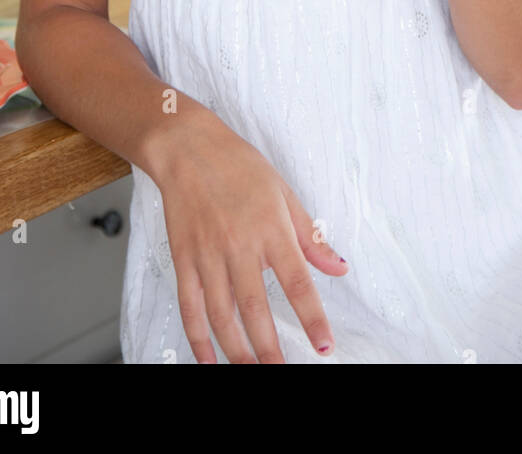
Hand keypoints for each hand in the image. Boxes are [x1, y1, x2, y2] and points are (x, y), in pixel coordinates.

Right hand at [157, 110, 346, 363]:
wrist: (188, 148)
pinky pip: (190, 307)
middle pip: (256, 309)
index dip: (312, 318)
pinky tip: (209, 359)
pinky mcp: (184, 259)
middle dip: (270, 350)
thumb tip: (338, 267)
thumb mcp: (284, 194)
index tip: (324, 346)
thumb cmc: (238, 166)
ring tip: (252, 372)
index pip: (297, 283)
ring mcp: (208, 255)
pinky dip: (199, 338)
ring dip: (237, 352)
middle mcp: (240, 246)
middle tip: (281, 374)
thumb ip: (310, 236)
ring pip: (222, 316)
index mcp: (271, 229)